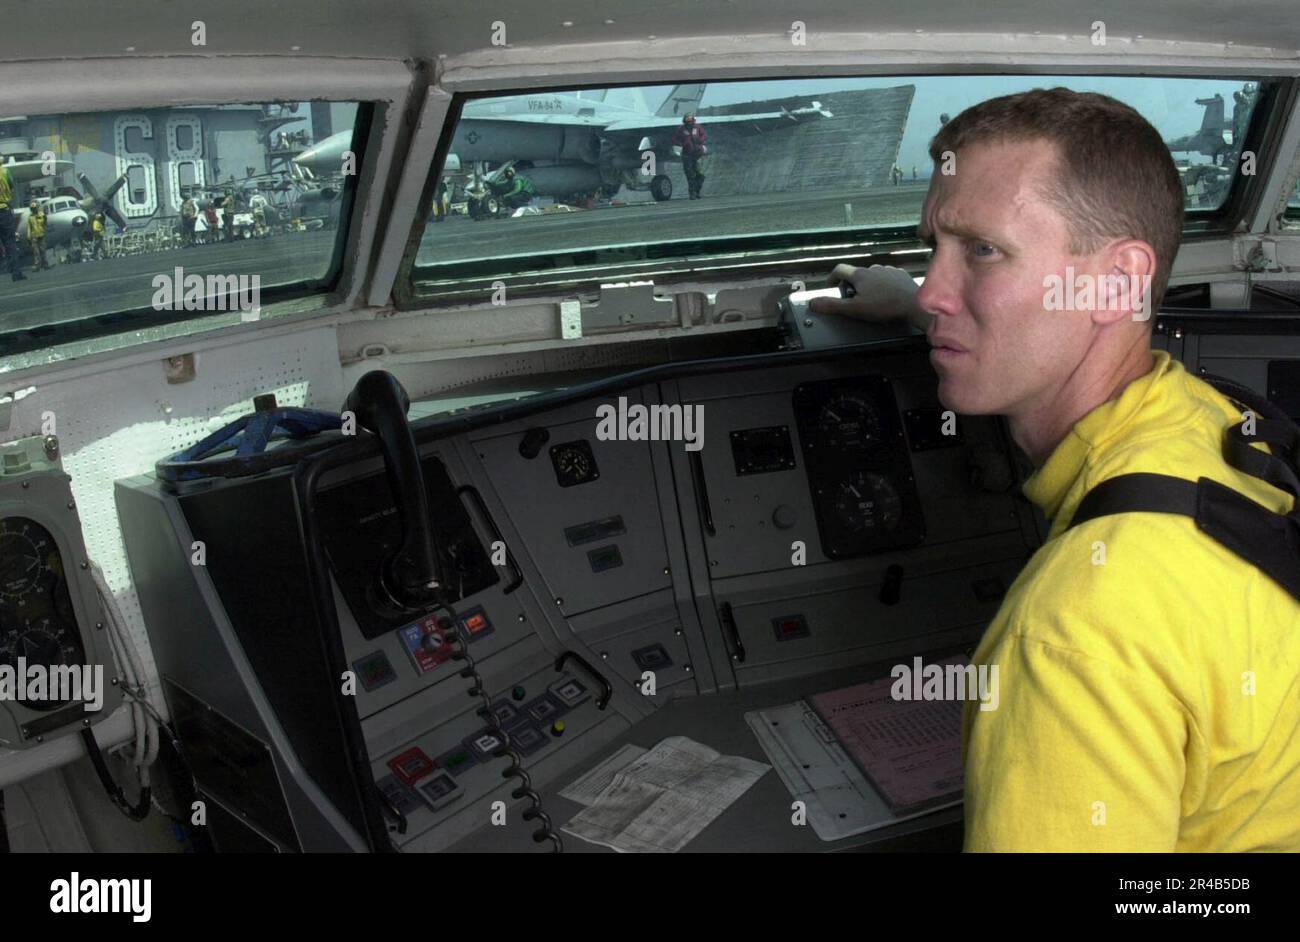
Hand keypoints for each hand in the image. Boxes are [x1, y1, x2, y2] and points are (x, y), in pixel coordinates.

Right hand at [808, 263, 930, 332]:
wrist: (913, 305)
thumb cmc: (884, 307)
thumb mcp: (854, 309)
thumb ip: (832, 305)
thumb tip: (813, 302)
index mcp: (860, 275)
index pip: (839, 270)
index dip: (831, 279)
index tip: (831, 288)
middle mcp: (873, 268)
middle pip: (856, 274)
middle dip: (852, 286)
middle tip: (854, 301)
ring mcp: (888, 270)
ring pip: (872, 276)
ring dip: (868, 285)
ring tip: (872, 301)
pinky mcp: (901, 275)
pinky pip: (887, 278)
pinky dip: (883, 286)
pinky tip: (887, 297)